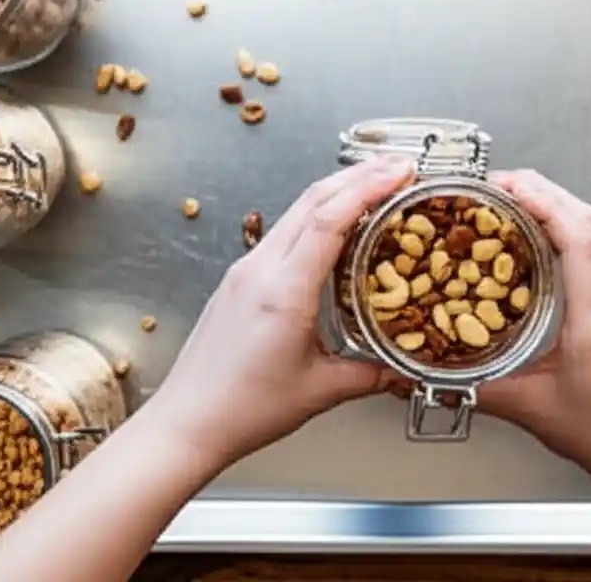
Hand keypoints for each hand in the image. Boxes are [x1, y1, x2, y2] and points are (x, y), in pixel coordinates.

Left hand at [148, 157, 412, 466]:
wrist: (188, 422)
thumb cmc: (241, 408)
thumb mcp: (320, 390)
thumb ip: (370, 374)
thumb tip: (403, 369)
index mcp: (282, 290)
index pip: (330, 218)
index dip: (368, 187)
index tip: (399, 172)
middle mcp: (259, 270)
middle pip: (311, 201)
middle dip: (357, 176)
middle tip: (396, 167)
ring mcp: (245, 272)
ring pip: (294, 213)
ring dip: (335, 194)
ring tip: (372, 188)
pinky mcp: (237, 282)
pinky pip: (282, 235)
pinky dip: (314, 219)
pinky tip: (334, 229)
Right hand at [479, 170, 590, 491]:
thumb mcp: (527, 408)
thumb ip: (470, 386)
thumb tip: (418, 376)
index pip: (580, 240)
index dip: (543, 203)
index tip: (506, 187)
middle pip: (590, 221)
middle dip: (544, 190)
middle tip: (498, 183)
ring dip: (557, 203)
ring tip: (513, 198)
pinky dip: (566, 226)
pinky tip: (539, 232)